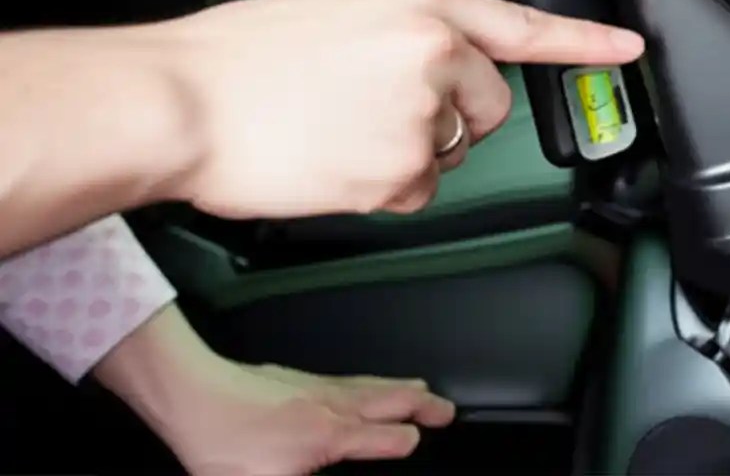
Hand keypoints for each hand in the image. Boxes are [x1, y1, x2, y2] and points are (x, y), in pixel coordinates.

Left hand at [96, 304, 455, 475]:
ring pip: (371, 385)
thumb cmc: (220, 442)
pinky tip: (363, 381)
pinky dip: (370, 379)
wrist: (191, 393)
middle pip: (390, 402)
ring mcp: (314, 386)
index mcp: (331, 435)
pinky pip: (349, 377)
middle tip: (447, 409)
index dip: (406, 444)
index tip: (418, 443)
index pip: (387, 439)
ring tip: (421, 388)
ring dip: (402, 388)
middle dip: (423, 406)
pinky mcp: (295, 378)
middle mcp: (330, 406)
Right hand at [163, 0, 644, 218]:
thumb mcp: (340, 10)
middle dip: (454, 118)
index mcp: (420, 3)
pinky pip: (418, 193)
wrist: (182, 103)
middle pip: (491, 108)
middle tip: (380, 111)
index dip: (585, 41)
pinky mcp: (404, 174)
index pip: (524, 24)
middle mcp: (435, 55)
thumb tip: (446, 62)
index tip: (627, 48)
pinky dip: (384, 188)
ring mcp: (423, 117)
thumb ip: (408, 31)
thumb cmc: (242, 59)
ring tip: (339, 131)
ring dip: (410, 153)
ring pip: (450, 154)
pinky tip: (335, 162)